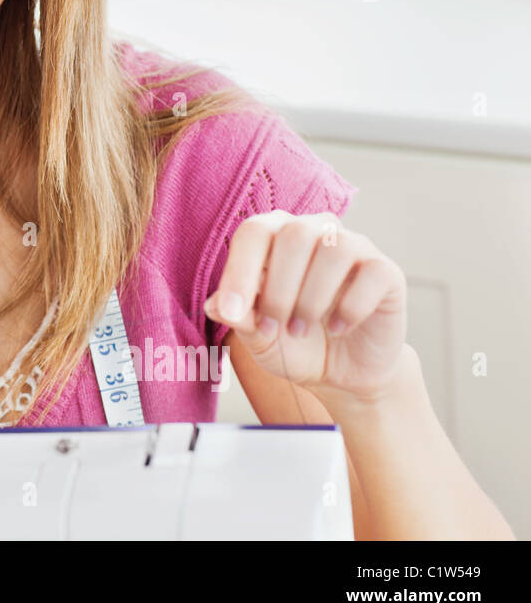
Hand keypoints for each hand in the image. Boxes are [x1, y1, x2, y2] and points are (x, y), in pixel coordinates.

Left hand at [203, 209, 407, 404]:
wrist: (341, 372)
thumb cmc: (292, 343)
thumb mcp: (257, 337)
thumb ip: (238, 318)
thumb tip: (215, 305)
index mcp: (276, 235)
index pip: (254, 232)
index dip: (239, 270)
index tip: (231, 312)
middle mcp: (316, 230)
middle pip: (295, 234)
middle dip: (279, 289)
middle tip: (274, 328)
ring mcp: (355, 247)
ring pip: (334, 250)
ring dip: (311, 299)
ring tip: (301, 330)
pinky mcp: (386, 272)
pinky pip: (373, 274)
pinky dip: (350, 308)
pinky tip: (338, 328)